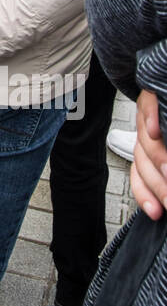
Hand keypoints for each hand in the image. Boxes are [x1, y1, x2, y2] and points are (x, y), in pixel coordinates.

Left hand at [131, 89, 166, 219]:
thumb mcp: (165, 143)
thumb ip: (163, 169)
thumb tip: (166, 202)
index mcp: (148, 147)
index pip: (141, 175)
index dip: (146, 195)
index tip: (156, 213)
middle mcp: (144, 131)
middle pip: (143, 161)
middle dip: (158, 185)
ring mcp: (147, 111)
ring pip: (146, 138)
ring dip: (158, 157)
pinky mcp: (153, 91)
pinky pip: (148, 103)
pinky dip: (150, 117)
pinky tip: (155, 130)